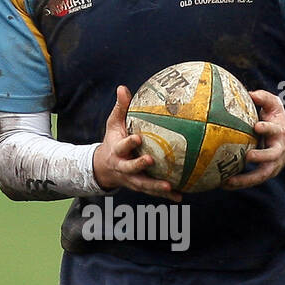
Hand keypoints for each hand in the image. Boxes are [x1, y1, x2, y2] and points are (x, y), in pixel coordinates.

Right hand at [92, 85, 181, 201]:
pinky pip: (153, 192)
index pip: (121, 146)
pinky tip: (180, 196)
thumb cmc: (113, 140)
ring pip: (143, 184)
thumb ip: (120, 108)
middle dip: (139, 165)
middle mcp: (123, 167)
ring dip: (155, 186)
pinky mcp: (139, 186)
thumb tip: (122, 87)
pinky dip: (166, 196)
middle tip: (150, 160)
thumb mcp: (113, 124)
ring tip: (169, 187)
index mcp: (117, 151)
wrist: (104, 167)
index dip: (128, 143)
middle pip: (130, 168)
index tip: (137, 138)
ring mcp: (131, 179)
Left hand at [223, 89, 284, 189]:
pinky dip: (240, 184)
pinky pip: (254, 180)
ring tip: (227, 182)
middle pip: (271, 156)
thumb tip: (249, 92)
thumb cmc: (279, 120)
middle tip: (248, 157)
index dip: (266, 128)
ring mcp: (274, 163)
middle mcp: (278, 149)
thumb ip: (263, 98)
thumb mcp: (275, 105)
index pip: (274, 129)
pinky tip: (223, 185)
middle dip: (261, 157)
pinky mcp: (268, 173)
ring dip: (246, 180)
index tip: (256, 126)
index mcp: (279, 131)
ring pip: (262, 175)